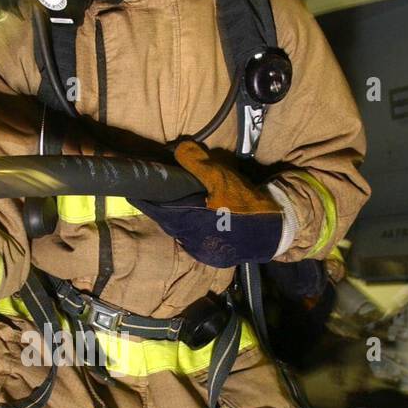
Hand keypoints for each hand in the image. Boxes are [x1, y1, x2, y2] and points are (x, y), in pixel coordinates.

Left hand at [128, 141, 283, 267]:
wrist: (274, 230)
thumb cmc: (247, 202)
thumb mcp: (223, 177)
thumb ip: (198, 164)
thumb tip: (178, 150)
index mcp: (191, 222)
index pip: (159, 210)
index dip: (145, 201)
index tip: (132, 191)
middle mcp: (192, 241)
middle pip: (168, 222)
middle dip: (159, 209)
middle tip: (152, 195)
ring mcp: (202, 251)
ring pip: (180, 232)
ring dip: (175, 219)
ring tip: (173, 205)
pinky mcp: (213, 257)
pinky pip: (193, 240)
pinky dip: (189, 229)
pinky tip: (194, 219)